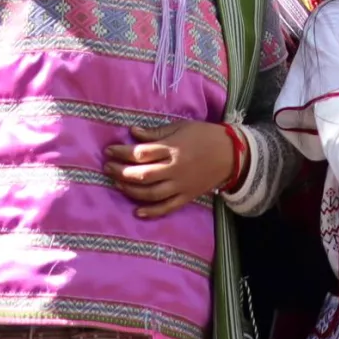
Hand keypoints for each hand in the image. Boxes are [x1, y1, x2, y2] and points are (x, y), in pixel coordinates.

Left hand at [103, 119, 235, 220]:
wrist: (231, 155)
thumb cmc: (204, 136)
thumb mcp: (181, 127)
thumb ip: (157, 132)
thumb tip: (132, 132)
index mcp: (173, 148)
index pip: (141, 153)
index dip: (122, 152)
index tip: (109, 150)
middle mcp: (175, 169)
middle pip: (142, 174)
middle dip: (121, 172)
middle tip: (107, 167)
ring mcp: (180, 185)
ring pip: (151, 193)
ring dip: (130, 190)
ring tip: (117, 184)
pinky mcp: (186, 197)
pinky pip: (167, 208)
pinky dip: (151, 212)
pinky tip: (137, 211)